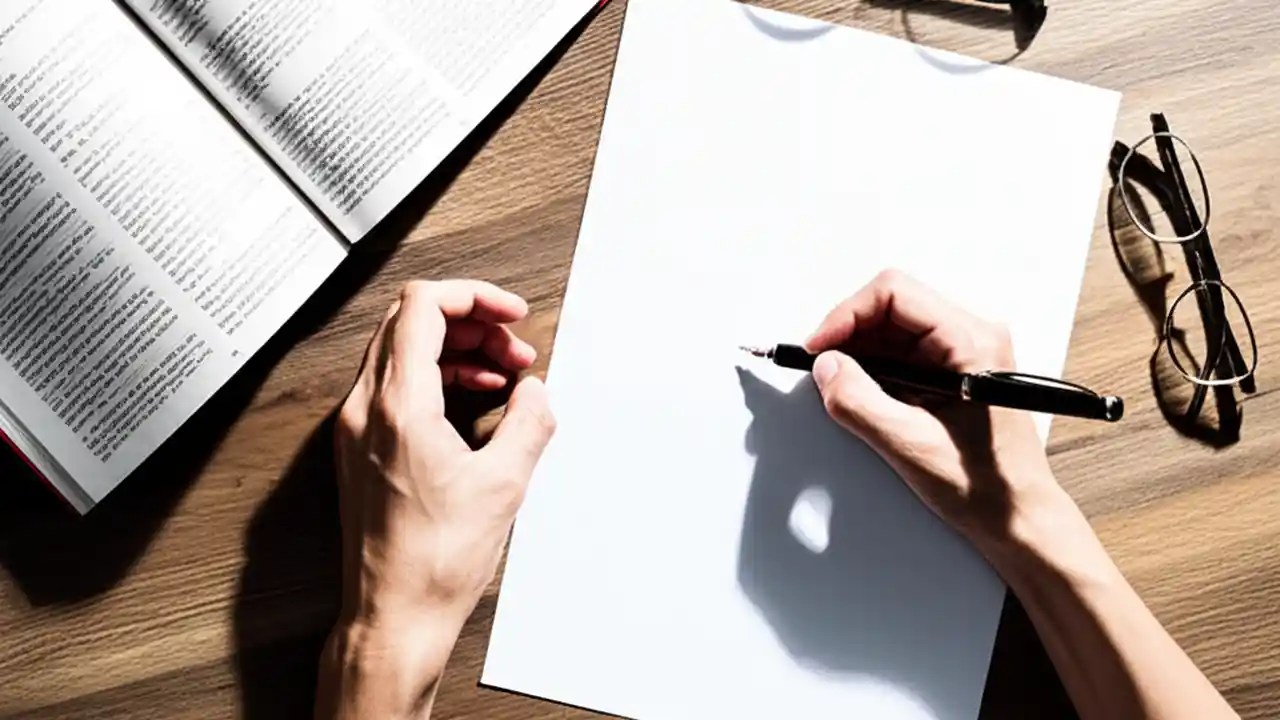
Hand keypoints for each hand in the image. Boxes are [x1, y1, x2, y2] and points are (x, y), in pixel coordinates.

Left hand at [317, 280, 555, 719]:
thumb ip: (530, 422)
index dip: (475, 296)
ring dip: (456, 350)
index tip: (511, 313)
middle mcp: (366, 410)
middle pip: (410, 321)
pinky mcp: (361, 450)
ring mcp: (357, 429)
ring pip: (402, 352)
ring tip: (505, 374)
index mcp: (398, 406)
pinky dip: (437, 379)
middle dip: (470, 322)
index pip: (423, 306)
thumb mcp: (505, 485)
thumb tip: (535, 393)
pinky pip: (396, 387)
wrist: (393, 615)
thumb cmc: (433, 563)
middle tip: (514, 346)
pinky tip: (477, 402)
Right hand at [805, 270, 1060, 551]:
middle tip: (820, 367)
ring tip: (837, 385)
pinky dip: (871, 367)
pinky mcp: (952, 371)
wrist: (1017, 517)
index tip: (817, 347)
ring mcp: (962, 353)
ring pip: (892, 328)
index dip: (846, 315)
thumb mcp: (911, 445)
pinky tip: (861, 394)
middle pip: (891, 305)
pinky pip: (901, 352)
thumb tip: (826, 368)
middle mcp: (971, 337)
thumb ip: (860, 403)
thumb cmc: (986, 487)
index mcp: (972, 342)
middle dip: (847, 332)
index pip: (894, 294)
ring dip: (857, 351)